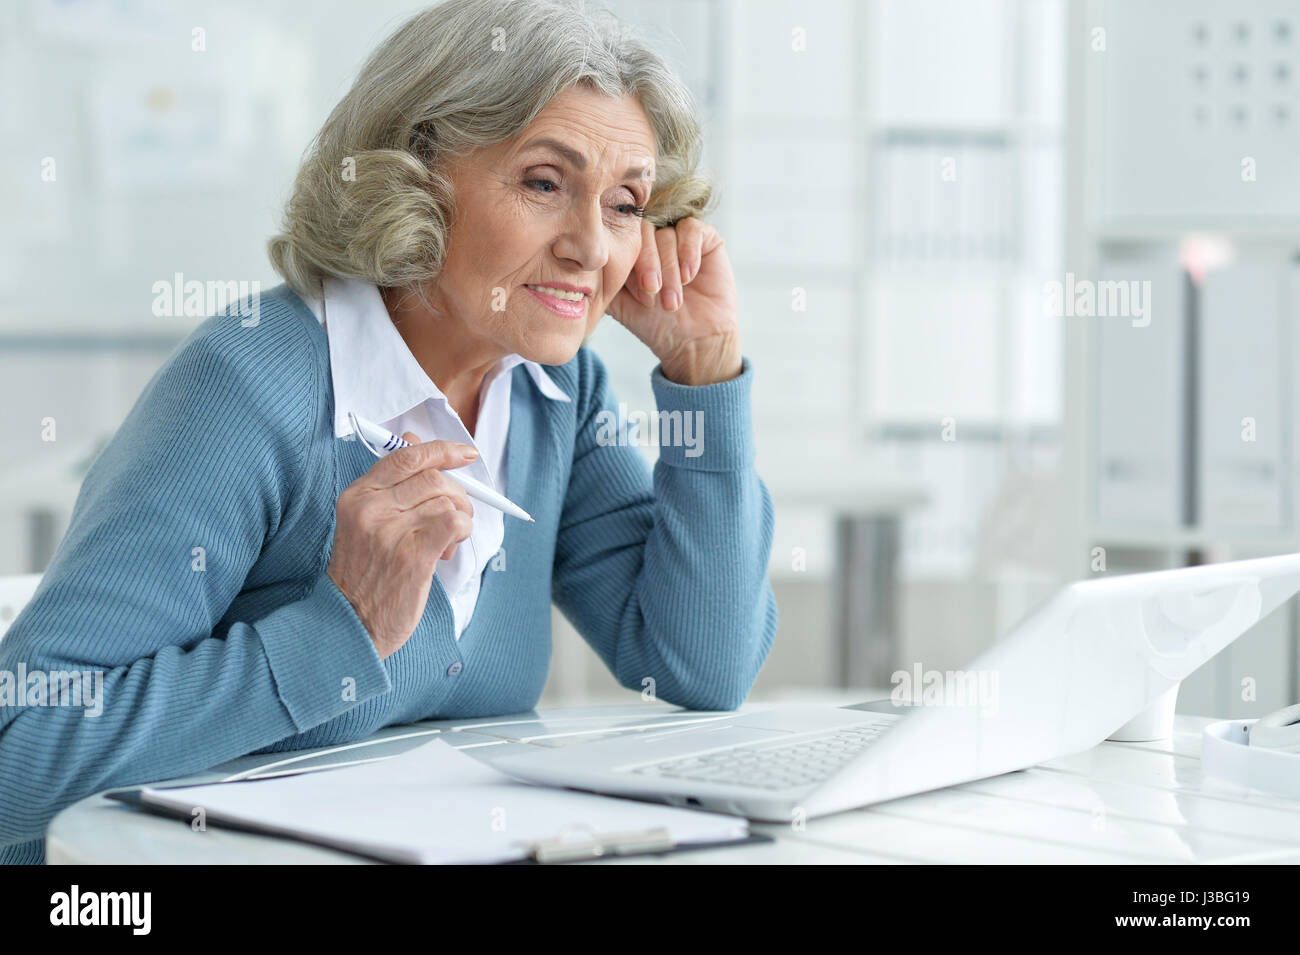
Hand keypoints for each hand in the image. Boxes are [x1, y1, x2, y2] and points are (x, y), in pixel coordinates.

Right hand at [327, 433, 477, 658]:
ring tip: (445, 542)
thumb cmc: (363, 573)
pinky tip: (448, 548)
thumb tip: (416, 441)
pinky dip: (462, 532)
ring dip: (459, 518)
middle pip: (433, 478)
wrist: (349, 623)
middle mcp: (371, 509)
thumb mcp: (365, 522)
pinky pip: (454, 523)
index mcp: (357, 495)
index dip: (442, 450)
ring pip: (447, 501)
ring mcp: (390, 532)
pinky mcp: (412, 556)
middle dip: (457, 495)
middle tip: (456, 518)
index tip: (465, 454)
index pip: (405, 456)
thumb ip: (391, 484)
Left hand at [606, 216, 742, 385]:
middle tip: (653, 291)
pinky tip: (689, 277)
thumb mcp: (619, 303)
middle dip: (648, 264)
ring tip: (673, 301)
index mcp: (629, 250)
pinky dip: (688, 253)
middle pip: (643, 232)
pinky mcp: (704, 237)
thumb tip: (579, 263)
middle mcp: (652, 238)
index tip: (640, 297)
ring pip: (667, 235)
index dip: (629, 264)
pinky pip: (691, 229)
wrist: (694, 340)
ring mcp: (677, 235)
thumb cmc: (655, 324)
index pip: (622, 240)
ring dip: (670, 270)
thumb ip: (601, 279)